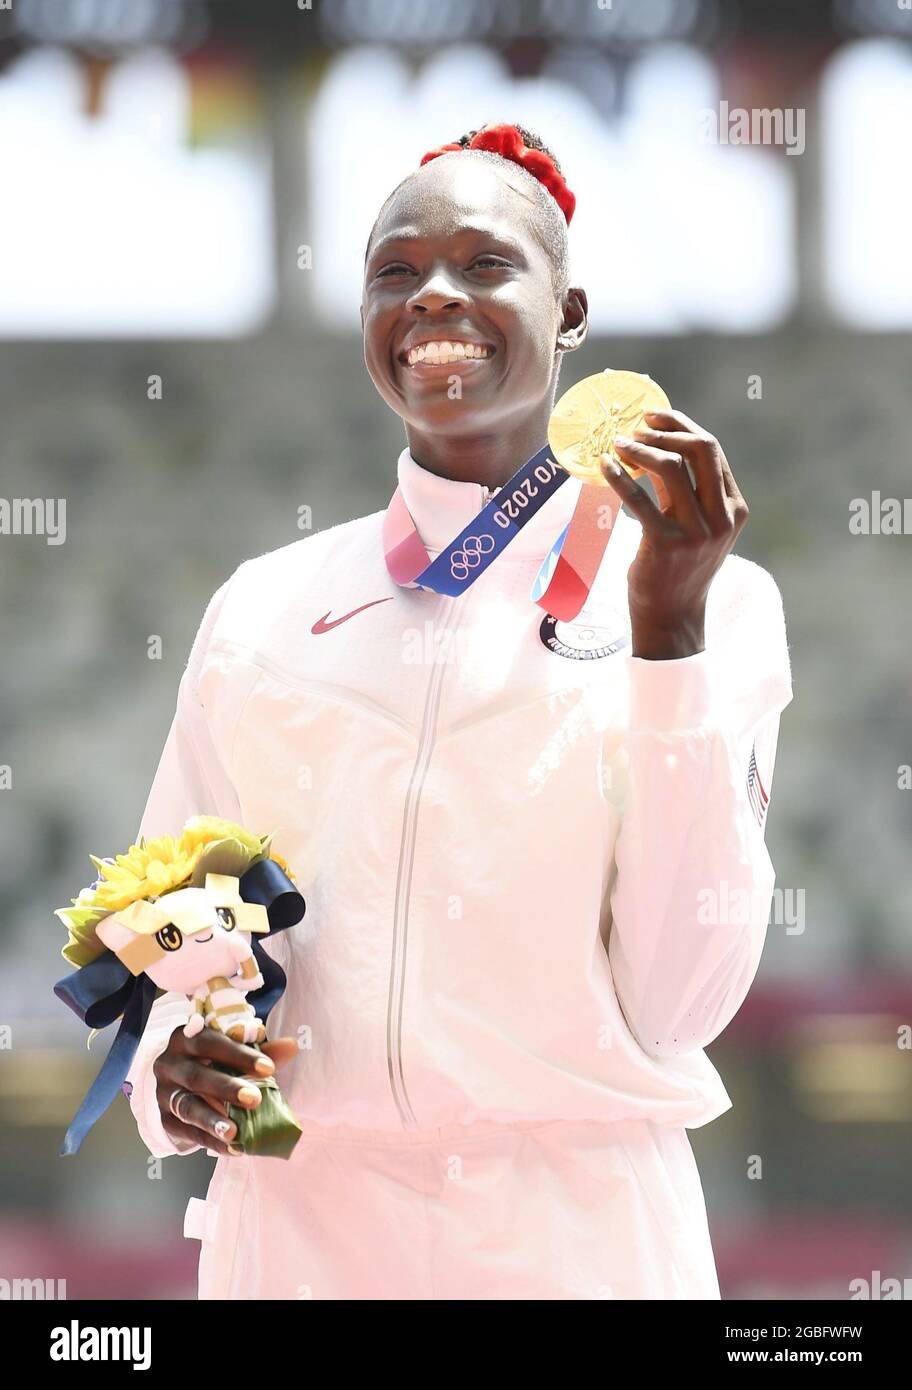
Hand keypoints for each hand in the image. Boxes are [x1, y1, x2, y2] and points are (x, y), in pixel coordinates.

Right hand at [154, 1026, 297, 1154]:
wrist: (178, 1081)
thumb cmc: (213, 1060)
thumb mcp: (233, 1051)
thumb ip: (260, 1050)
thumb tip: (291, 1046)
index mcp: (187, 1037)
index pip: (211, 1043)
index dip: (239, 1055)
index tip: (268, 1068)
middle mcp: (170, 1064)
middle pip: (197, 1076)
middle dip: (227, 1088)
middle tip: (255, 1099)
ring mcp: (164, 1093)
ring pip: (188, 1107)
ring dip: (213, 1121)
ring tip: (236, 1133)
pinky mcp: (165, 1119)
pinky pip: (187, 1132)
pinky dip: (210, 1141)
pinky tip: (232, 1148)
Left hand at [599, 408, 748, 660]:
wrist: (673, 617)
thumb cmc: (680, 569)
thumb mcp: (697, 528)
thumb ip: (688, 492)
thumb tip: (660, 445)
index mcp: (734, 509)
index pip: (713, 451)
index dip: (682, 426)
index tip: (653, 416)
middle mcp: (721, 518)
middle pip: (702, 450)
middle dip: (668, 429)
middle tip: (637, 425)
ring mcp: (696, 533)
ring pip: (672, 468)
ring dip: (641, 448)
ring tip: (617, 444)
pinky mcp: (665, 545)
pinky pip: (639, 499)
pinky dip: (619, 476)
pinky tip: (604, 466)